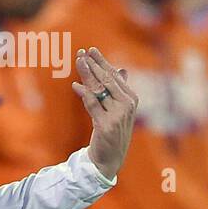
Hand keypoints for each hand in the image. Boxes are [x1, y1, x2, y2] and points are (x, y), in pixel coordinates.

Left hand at [72, 47, 136, 179]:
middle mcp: (127, 104)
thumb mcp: (119, 109)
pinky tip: (76, 86)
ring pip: (100, 90)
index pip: (114, 76)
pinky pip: (93, 105)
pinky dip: (84, 94)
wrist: (109, 158)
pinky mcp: (106, 125)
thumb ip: (119, 90)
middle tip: (82, 52)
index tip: (90, 50)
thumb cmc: (113, 132)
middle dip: (94, 64)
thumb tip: (122, 69)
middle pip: (107, 80)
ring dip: (88, 74)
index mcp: (131, 98)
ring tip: (78, 62)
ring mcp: (118, 114)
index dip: (102, 62)